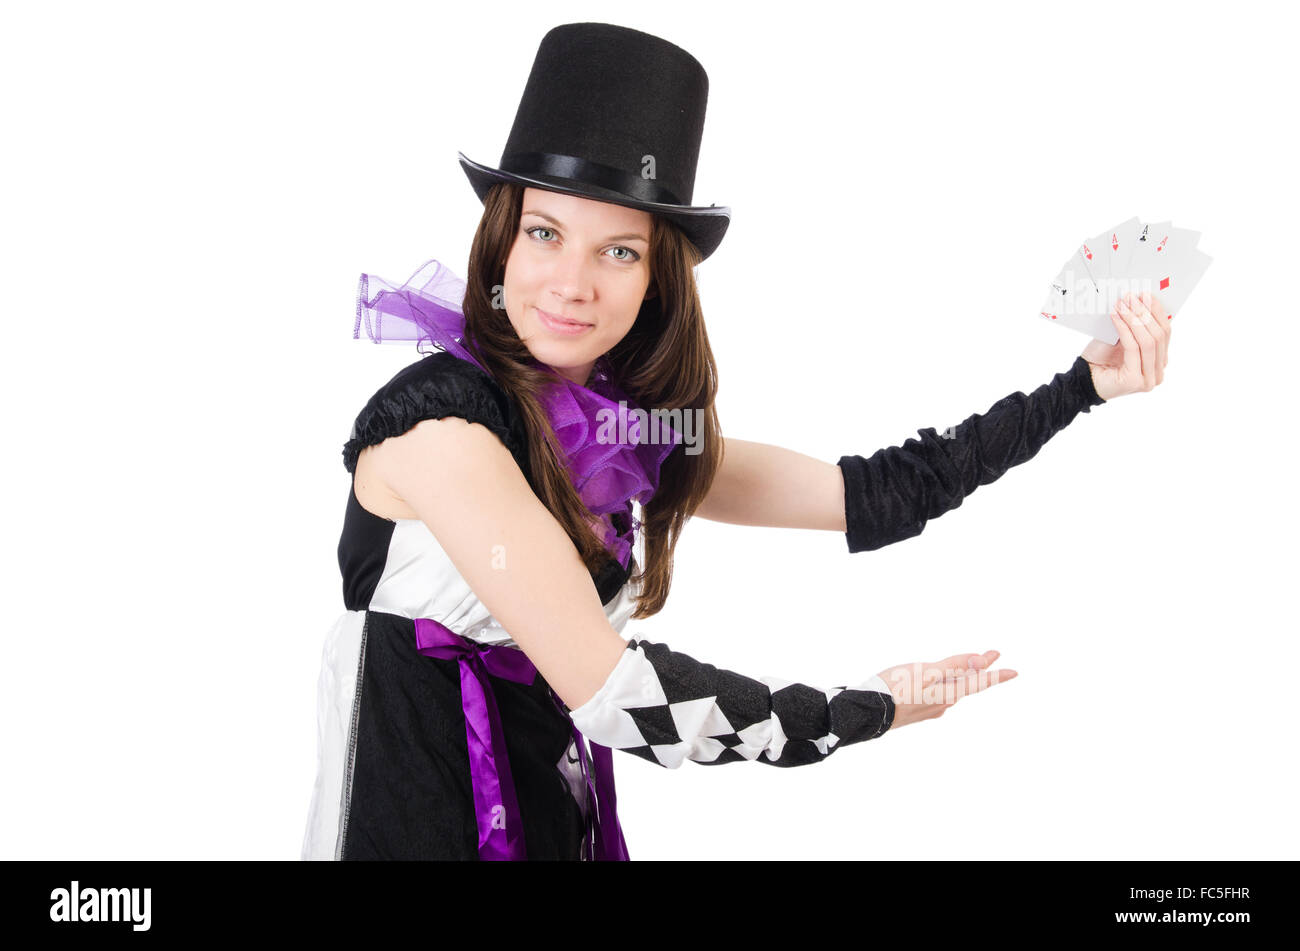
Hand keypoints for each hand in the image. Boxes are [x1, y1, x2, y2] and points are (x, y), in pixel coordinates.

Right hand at [875, 650, 1016, 729]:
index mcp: (947, 693)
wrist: (868, 713)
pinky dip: (944, 685)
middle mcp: (943, 703)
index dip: (996, 675)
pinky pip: (937, 695)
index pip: (979, 682)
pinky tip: (937, 684)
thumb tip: (981, 662)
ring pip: (951, 690)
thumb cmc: (895, 689)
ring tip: (966, 669)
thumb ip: (954, 665)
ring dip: (961, 678)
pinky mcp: (916, 711)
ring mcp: (930, 709)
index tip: (1014, 671)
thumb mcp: (926, 671)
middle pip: (966, 685)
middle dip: (979, 672)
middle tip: (991, 657)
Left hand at [1080, 291, 1170, 400]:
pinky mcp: (1136, 381)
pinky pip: (1133, 348)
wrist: (1083, 380)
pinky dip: (1125, 329)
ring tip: (1122, 304)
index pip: (1165, 332)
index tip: (1147, 294)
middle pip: (1159, 336)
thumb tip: (1142, 299)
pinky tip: (1116, 316)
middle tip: (1132, 297)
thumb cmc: (1100, 359)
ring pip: (1148, 341)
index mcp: (1159, 361)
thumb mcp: (1121, 338)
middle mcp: (1158, 372)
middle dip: (1145, 313)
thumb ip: (1135, 326)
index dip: (1157, 312)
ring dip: (1134, 319)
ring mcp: (1149, 379)